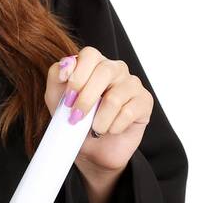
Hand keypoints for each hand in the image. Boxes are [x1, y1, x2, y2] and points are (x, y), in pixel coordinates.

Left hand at [45, 48, 151, 175]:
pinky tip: (109, 130)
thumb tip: (65, 63)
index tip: (67, 95)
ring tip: (94, 129)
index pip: (90, 54)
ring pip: (115, 97)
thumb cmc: (76, 118)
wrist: (93, 148)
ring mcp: (132, 84)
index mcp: (94, 63)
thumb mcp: (57, 98)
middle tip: (76, 116)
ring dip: (99, 119)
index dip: (77, 73)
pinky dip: (113, 126)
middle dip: (86, 98)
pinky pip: (128, 112)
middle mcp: (115, 69)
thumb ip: (56, 76)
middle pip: (104, 71)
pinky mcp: (144, 102)